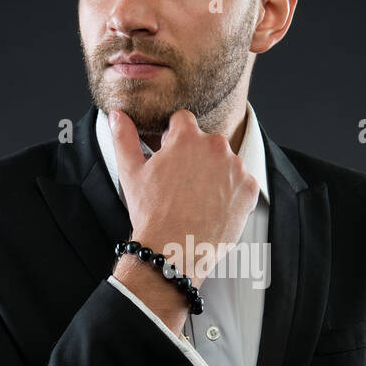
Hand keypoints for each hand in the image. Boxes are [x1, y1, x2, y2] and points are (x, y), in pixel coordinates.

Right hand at [110, 107, 259, 282]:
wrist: (174, 250)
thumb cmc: (151, 213)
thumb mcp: (131, 173)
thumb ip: (124, 137)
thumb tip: (116, 115)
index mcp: (187, 137)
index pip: (183, 120)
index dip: (173, 139)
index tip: (171, 159)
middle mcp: (216, 146)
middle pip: (207, 142)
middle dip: (196, 157)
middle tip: (182, 186)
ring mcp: (236, 168)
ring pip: (226, 163)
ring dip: (216, 174)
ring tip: (198, 200)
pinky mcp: (249, 189)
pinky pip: (242, 183)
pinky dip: (232, 194)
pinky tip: (215, 208)